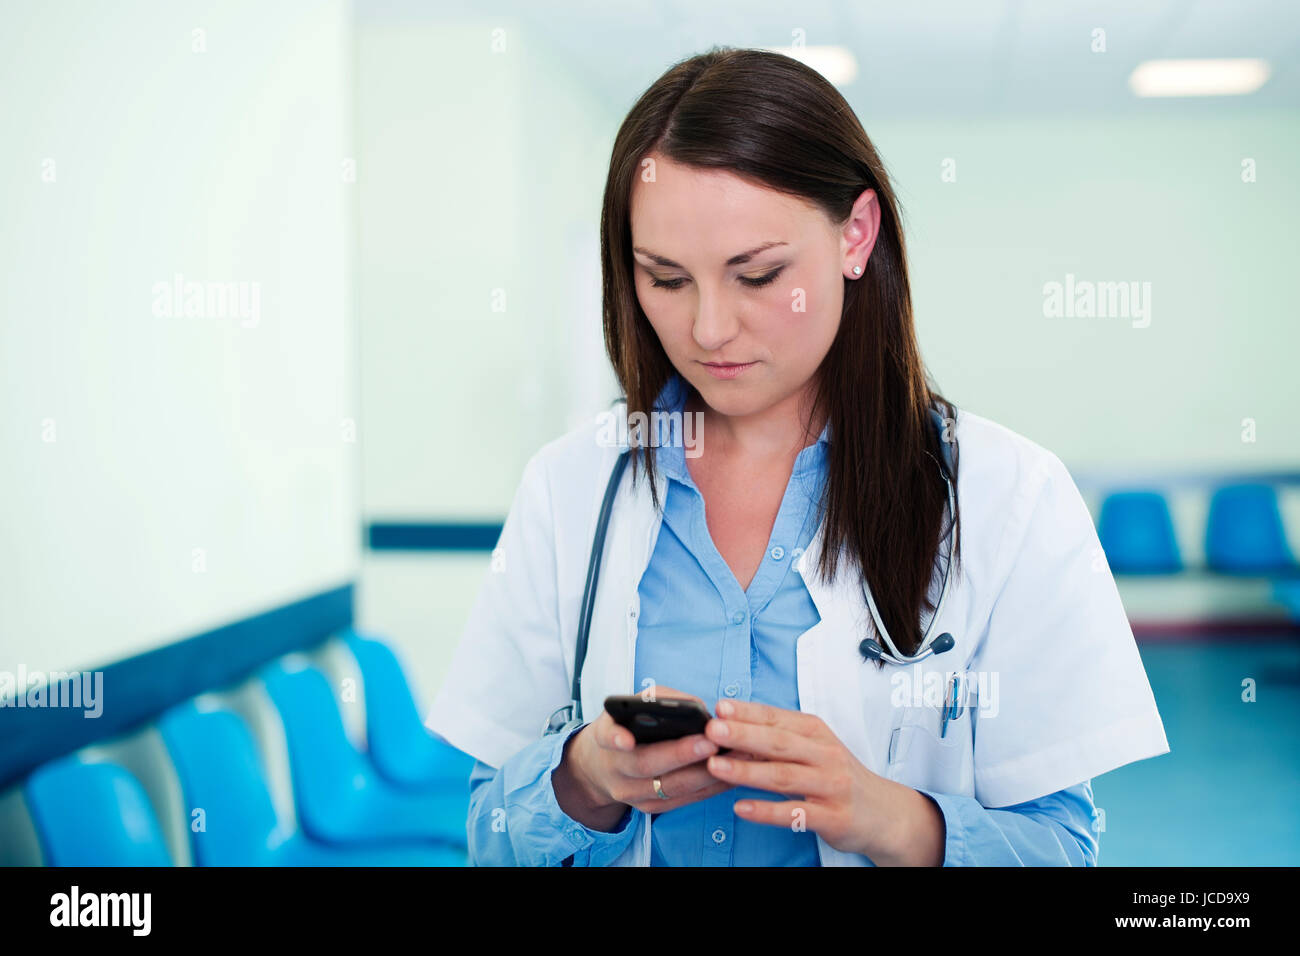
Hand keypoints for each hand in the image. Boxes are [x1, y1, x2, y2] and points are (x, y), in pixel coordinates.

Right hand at [552, 686, 745, 830]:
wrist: (601, 768)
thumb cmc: (625, 727)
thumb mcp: (630, 708)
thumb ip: (659, 701)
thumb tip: (698, 708)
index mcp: (606, 738)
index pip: (607, 737)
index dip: (617, 738)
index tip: (627, 739)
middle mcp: (616, 769)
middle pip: (646, 765)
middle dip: (681, 755)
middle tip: (711, 743)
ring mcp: (632, 793)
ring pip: (672, 787)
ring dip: (707, 773)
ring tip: (734, 757)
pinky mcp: (651, 807)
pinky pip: (685, 799)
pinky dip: (711, 786)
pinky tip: (732, 773)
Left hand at [702, 699, 944, 864]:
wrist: (884, 813)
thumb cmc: (837, 776)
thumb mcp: (815, 748)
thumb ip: (779, 739)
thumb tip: (731, 727)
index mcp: (817, 733)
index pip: (778, 718)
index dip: (749, 713)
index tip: (719, 707)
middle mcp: (825, 755)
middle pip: (779, 742)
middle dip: (743, 734)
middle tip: (712, 730)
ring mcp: (830, 786)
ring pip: (784, 776)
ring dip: (747, 770)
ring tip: (715, 765)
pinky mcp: (833, 818)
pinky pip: (795, 813)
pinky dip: (766, 811)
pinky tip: (741, 807)